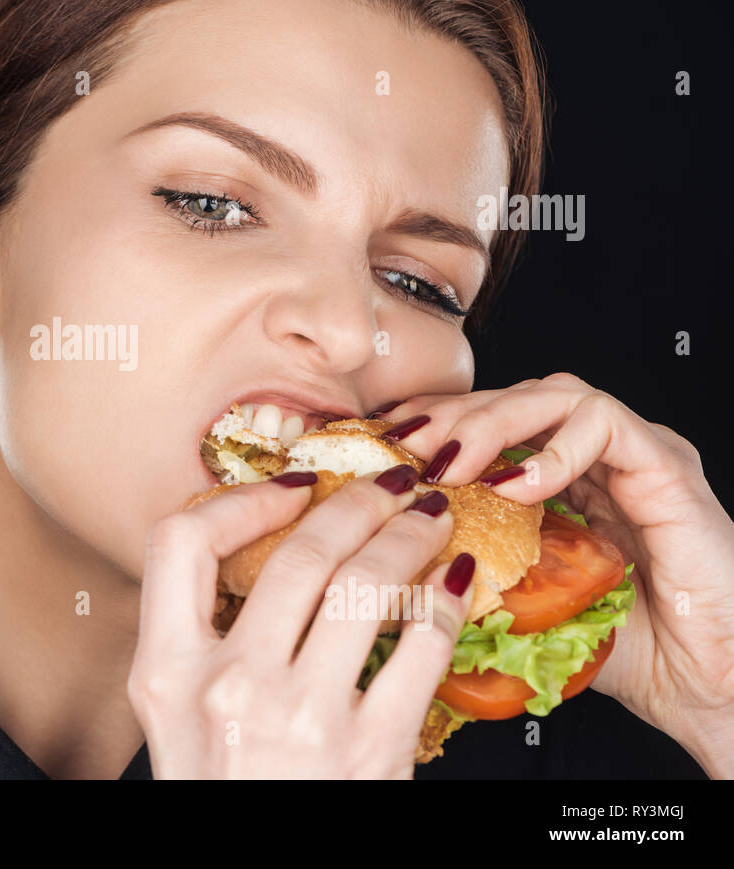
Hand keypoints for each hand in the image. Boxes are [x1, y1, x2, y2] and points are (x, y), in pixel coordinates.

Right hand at [129, 468, 474, 777]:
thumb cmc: (224, 794)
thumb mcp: (176, 721)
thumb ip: (199, 641)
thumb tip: (261, 550)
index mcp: (165, 675)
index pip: (180, 542)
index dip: (240, 499)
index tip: (288, 488)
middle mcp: (227, 689)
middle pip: (296, 554)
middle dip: (355, 502)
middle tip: (387, 483)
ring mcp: (302, 721)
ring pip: (364, 587)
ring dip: (409, 537)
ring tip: (430, 519)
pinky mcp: (371, 755)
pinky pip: (418, 651)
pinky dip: (443, 603)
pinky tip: (453, 582)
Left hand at [375, 373, 733, 776]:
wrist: (713, 687)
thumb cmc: (632, 654)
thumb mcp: (527, 609)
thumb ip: (475, 579)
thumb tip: (398, 580)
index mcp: (562, 480)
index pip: (487, 424)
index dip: (432, 426)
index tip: (382, 445)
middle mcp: (597, 458)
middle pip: (511, 398)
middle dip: (450, 415)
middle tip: (404, 444)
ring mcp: (635, 457)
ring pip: (554, 396)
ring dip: (492, 421)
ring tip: (450, 462)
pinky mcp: (668, 470)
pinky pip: (608, 426)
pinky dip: (556, 448)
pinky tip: (517, 485)